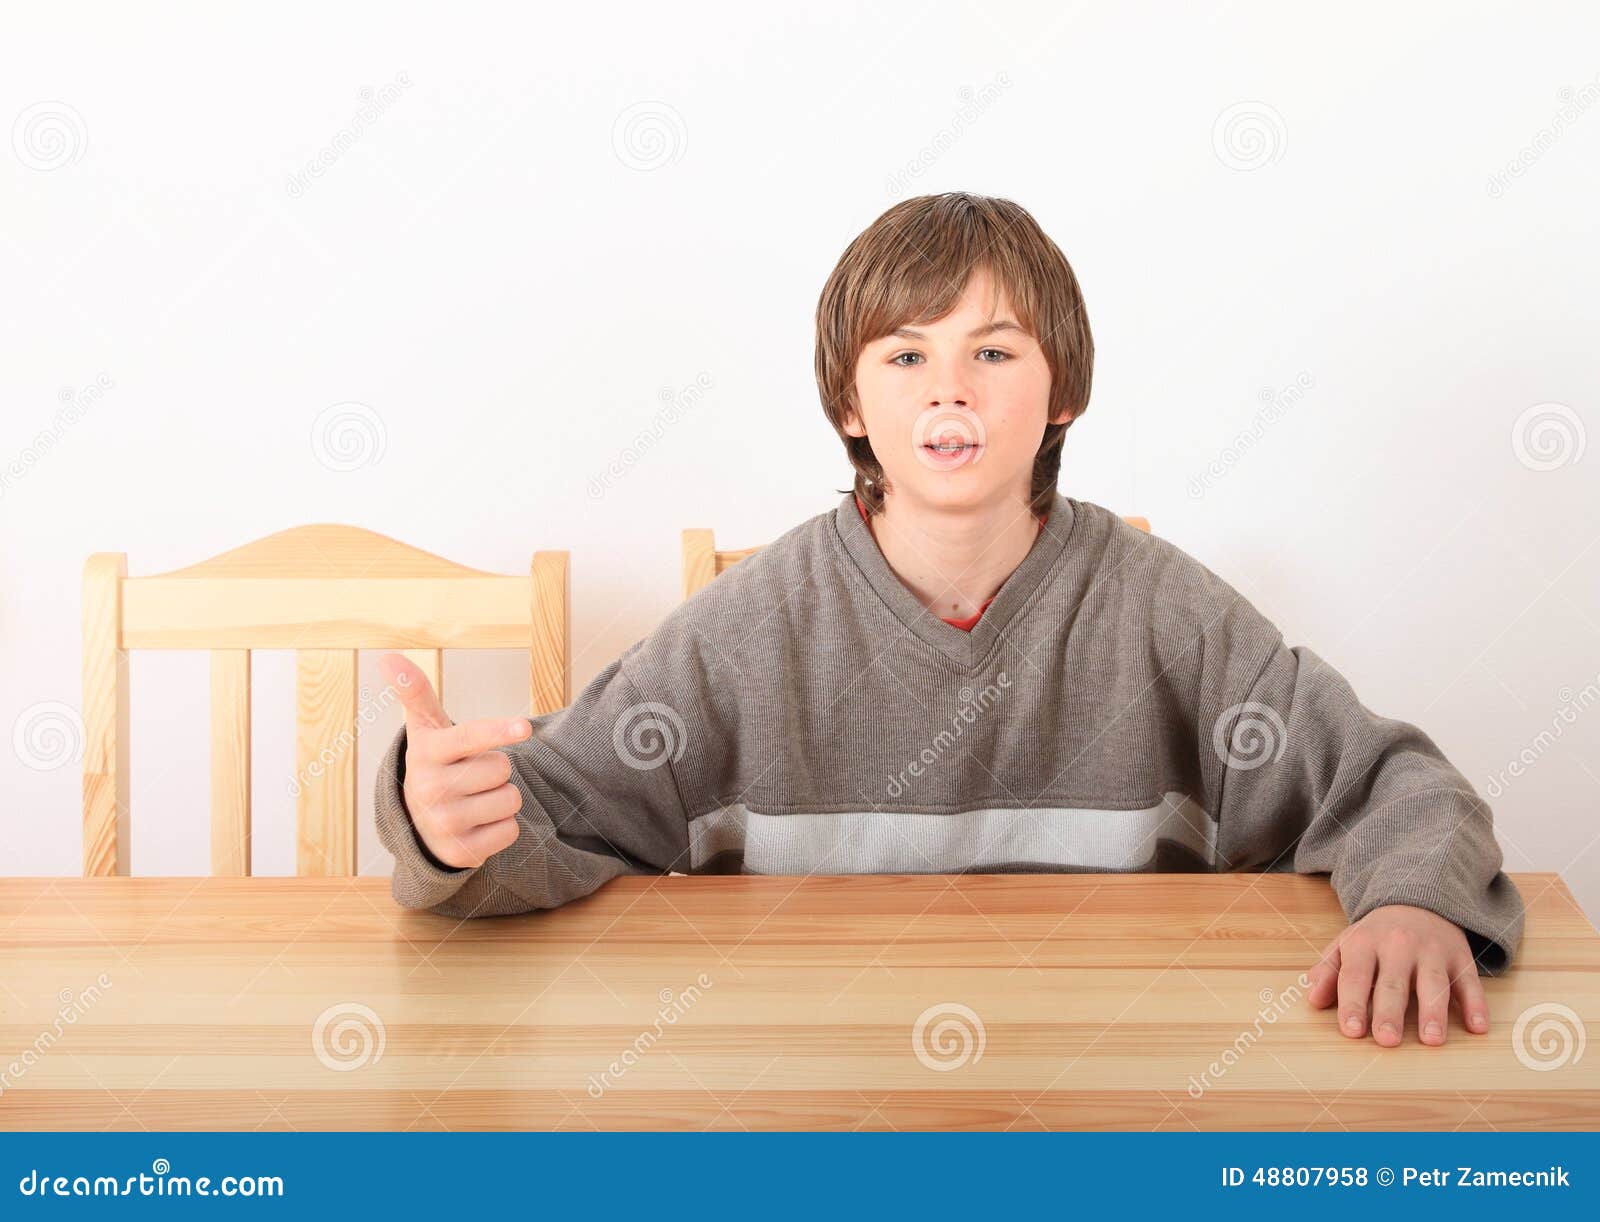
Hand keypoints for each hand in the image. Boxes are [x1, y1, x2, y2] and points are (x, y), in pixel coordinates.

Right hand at [378, 652, 531, 868]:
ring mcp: (444, 824)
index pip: (469, 736)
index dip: (497, 730)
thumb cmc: (435, 764)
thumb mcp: (425, 729)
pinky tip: (477, 825)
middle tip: (470, 775)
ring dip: (501, 798)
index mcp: (426, 754)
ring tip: (474, 799)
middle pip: (502, 768)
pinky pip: (512, 830)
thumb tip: (387, 656)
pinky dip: (502, 826)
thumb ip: (415, 692)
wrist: (418, 826)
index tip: (524, 727)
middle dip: (495, 769)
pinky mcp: (462, 854)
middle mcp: (430, 790)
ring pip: (511, 799)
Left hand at [1305, 903, 1488, 1046]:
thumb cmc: (1376, 935)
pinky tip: (1477, 1027)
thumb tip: (1312, 999)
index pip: (1356, 976)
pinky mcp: (1461, 957)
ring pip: (1433, 983)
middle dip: (1389, 1012)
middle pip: (1394, 983)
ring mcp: (1432, 950)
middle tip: (1386, 1040)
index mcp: (1365, 942)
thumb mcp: (1346, 944)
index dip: (1353, 1003)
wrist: (1418, 900)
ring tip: (1432, 1039)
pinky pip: (1469, 982)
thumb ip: (1328, 971)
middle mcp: (1399, 945)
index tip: (1351, 1031)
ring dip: (1434, 1012)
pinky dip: (1476, 1004)